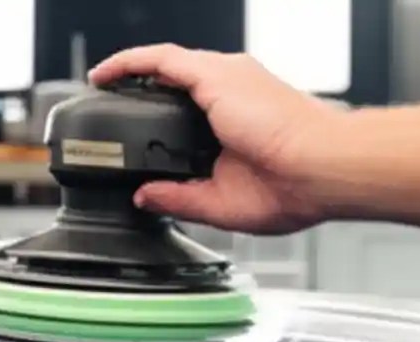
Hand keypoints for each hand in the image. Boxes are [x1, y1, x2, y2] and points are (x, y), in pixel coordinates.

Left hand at [90, 44, 343, 233]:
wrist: (320, 170)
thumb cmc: (294, 186)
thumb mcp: (222, 202)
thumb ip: (179, 197)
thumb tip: (143, 196)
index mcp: (238, 120)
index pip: (189, 111)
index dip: (159, 121)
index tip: (133, 136)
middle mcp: (232, 92)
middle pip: (176, 86)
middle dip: (142, 96)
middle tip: (108, 113)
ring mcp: (224, 80)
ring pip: (165, 67)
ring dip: (129, 75)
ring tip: (99, 87)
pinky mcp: (214, 76)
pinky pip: (159, 60)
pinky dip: (128, 64)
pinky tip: (102, 76)